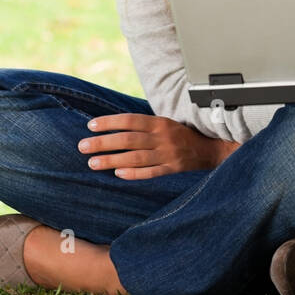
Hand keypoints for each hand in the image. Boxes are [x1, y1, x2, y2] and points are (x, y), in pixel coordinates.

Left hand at [78, 113, 239, 178]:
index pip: (130, 120)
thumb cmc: (184, 133)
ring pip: (135, 158)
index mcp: (160, 122)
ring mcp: (167, 154)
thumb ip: (145, 125)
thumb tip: (115, 125)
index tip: (91, 126)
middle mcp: (162, 137)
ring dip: (111, 160)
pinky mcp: (172, 169)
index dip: (110, 123)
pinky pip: (150, 172)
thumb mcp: (166, 123)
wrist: (212, 148)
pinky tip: (118, 173)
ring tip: (93, 163)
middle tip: (83, 146)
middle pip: (128, 140)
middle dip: (103, 143)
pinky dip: (134, 173)